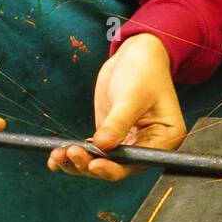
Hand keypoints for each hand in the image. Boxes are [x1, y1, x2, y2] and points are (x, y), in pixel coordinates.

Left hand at [48, 33, 186, 181]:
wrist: (136, 54)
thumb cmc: (144, 71)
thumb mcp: (131, 96)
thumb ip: (117, 122)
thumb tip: (101, 146)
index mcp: (164, 139)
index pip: (136, 162)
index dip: (114, 167)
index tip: (93, 163)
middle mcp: (147, 146)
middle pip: (117, 167)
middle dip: (90, 163)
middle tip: (70, 152)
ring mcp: (128, 142)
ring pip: (102, 162)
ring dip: (79, 162)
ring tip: (59, 154)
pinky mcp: (111, 136)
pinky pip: (93, 152)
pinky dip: (75, 155)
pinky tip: (56, 156)